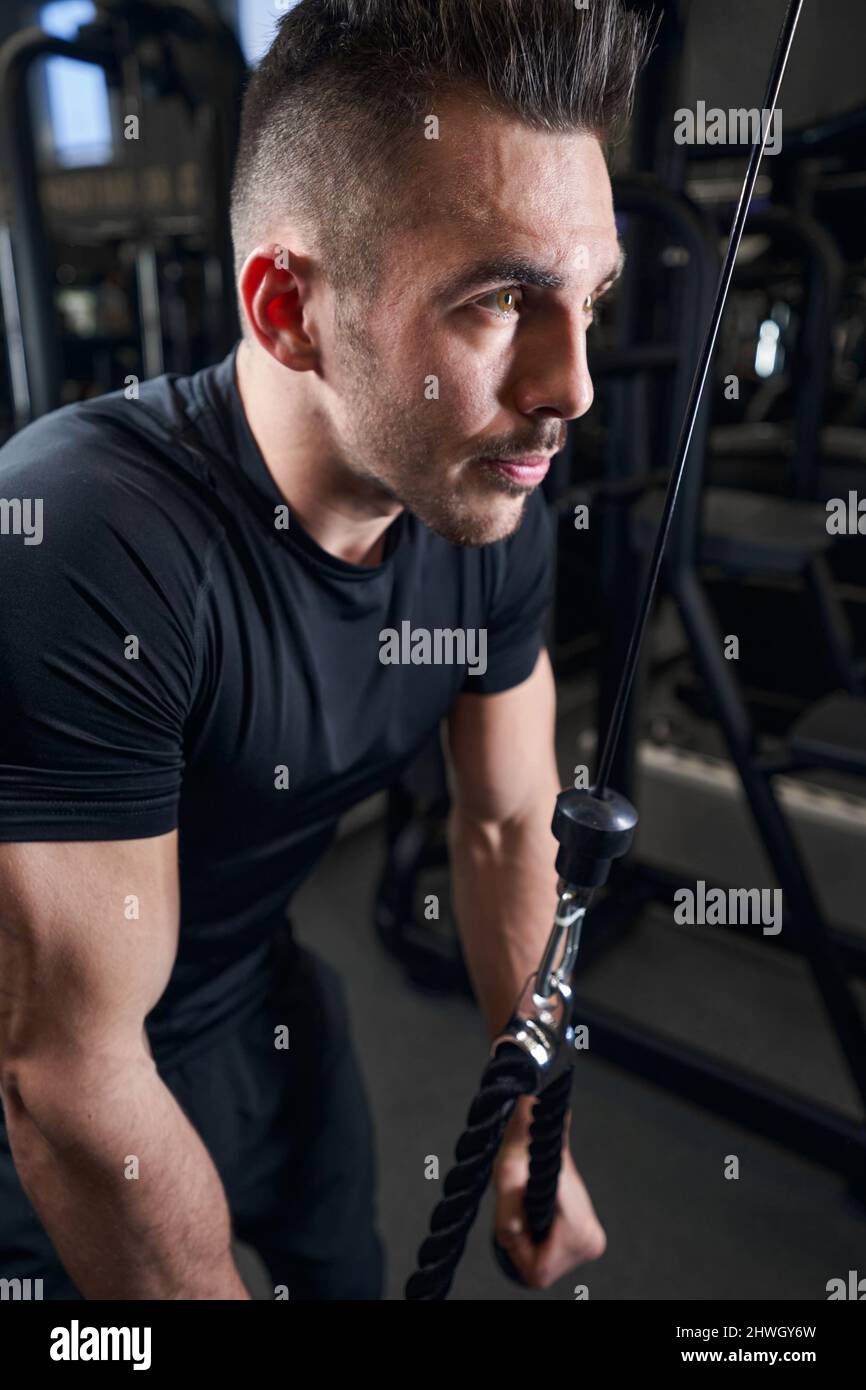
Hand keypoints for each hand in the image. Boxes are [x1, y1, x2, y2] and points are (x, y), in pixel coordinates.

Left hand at [492, 1107, 605, 1288]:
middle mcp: (592, 1241)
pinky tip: (540, 1214)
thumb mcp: (505, 1181)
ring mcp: (592, 1242)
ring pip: (548, 1262)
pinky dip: (540, 1238)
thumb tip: (513, 1232)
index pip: (538, 1269)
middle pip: (543, 1268)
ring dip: (531, 1241)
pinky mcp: (587, 1239)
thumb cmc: (520, 1159)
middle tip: (522, 1211)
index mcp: (579, 1233)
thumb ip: (507, 1212)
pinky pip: (553, 1254)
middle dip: (524, 1246)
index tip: (517, 1218)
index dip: (518, 1249)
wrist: (536, 1142)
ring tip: (530, 1209)